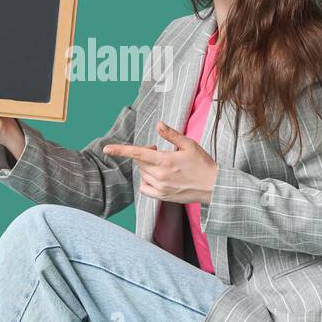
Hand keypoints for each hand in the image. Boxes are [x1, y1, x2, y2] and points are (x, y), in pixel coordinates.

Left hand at [103, 121, 217, 203]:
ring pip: (142, 174)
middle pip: (140, 162)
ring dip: (147, 167)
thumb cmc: (203, 163)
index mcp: (165, 161)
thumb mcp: (189, 145)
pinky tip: (158, 176)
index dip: (120, 150)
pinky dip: (147, 180)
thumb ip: (171, 135)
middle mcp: (160, 176)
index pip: (138, 153)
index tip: (106, 149)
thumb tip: (158, 125)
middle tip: (159, 150)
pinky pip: (145, 188)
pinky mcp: (163, 197)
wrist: (214, 186)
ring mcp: (161, 188)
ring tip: (164, 164)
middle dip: (145, 153)